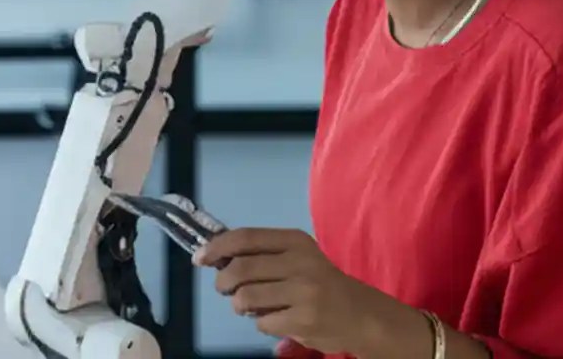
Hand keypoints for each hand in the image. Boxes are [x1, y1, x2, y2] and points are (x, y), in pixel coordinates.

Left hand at [193, 228, 417, 356]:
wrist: (361, 314)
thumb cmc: (320, 283)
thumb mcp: (297, 257)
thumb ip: (262, 254)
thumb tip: (214, 254)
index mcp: (295, 241)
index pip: (244, 238)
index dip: (216, 247)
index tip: (200, 257)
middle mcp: (300, 262)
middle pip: (240, 270)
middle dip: (223, 282)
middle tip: (225, 289)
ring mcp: (303, 292)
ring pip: (246, 298)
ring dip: (239, 306)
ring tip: (249, 306)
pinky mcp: (304, 320)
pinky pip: (262, 323)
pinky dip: (261, 324)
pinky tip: (275, 319)